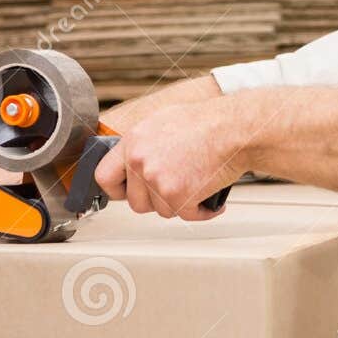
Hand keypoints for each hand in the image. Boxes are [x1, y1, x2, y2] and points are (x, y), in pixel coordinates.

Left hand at [95, 100, 243, 220]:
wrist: (233, 128)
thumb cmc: (205, 122)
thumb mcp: (161, 122)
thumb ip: (142, 145)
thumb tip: (132, 163)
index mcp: (132, 142)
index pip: (104, 177)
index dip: (118, 190)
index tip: (128, 192)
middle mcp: (140, 161)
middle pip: (136, 203)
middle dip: (156, 201)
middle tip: (175, 189)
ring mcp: (157, 180)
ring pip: (162, 211)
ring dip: (180, 204)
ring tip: (195, 186)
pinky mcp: (178, 195)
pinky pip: (185, 215)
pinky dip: (200, 211)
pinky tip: (208, 197)